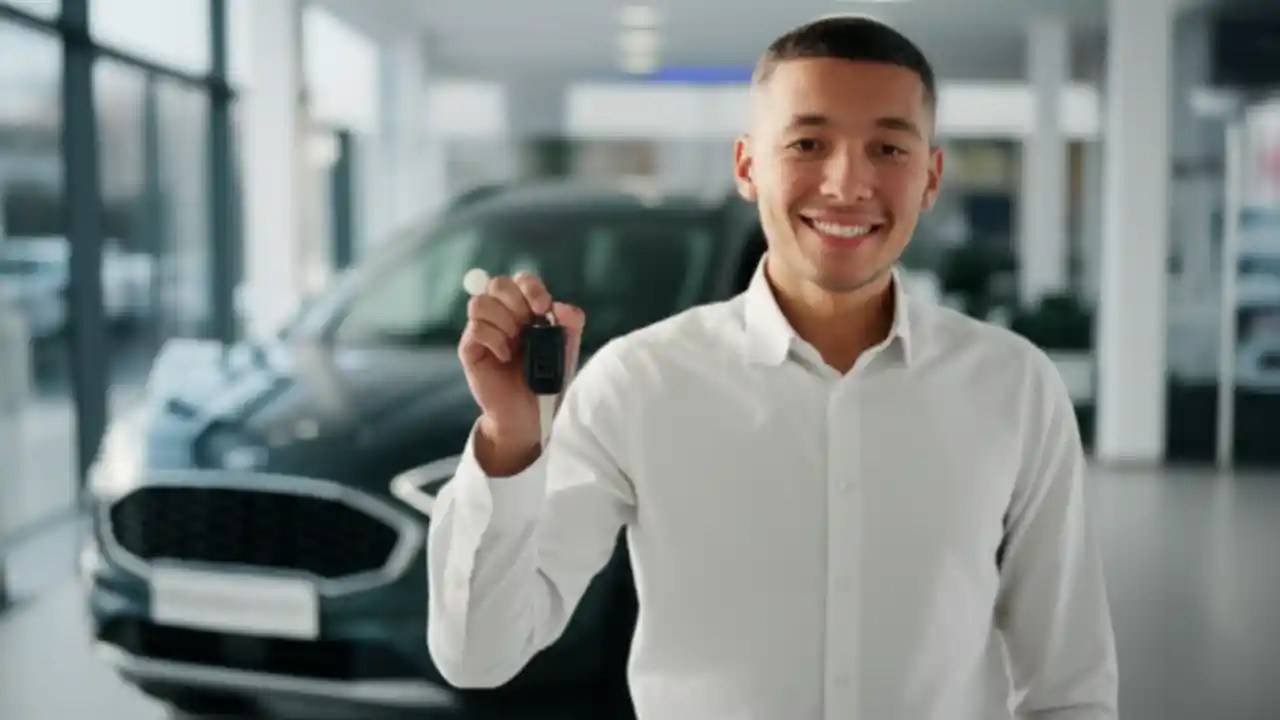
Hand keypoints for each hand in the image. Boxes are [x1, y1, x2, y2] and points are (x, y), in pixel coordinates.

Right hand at [458, 271, 584, 474]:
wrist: (534, 412)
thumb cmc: (549, 377)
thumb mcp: (567, 347)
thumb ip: (570, 323)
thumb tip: (560, 306)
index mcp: (524, 309)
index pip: (521, 279)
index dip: (531, 287)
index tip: (542, 307)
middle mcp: (501, 314)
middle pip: (497, 284)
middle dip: (516, 302)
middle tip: (528, 325)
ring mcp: (483, 330)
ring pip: (480, 303)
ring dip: (503, 321)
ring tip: (515, 343)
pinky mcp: (470, 349)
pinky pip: (475, 329)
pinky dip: (494, 340)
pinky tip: (506, 357)